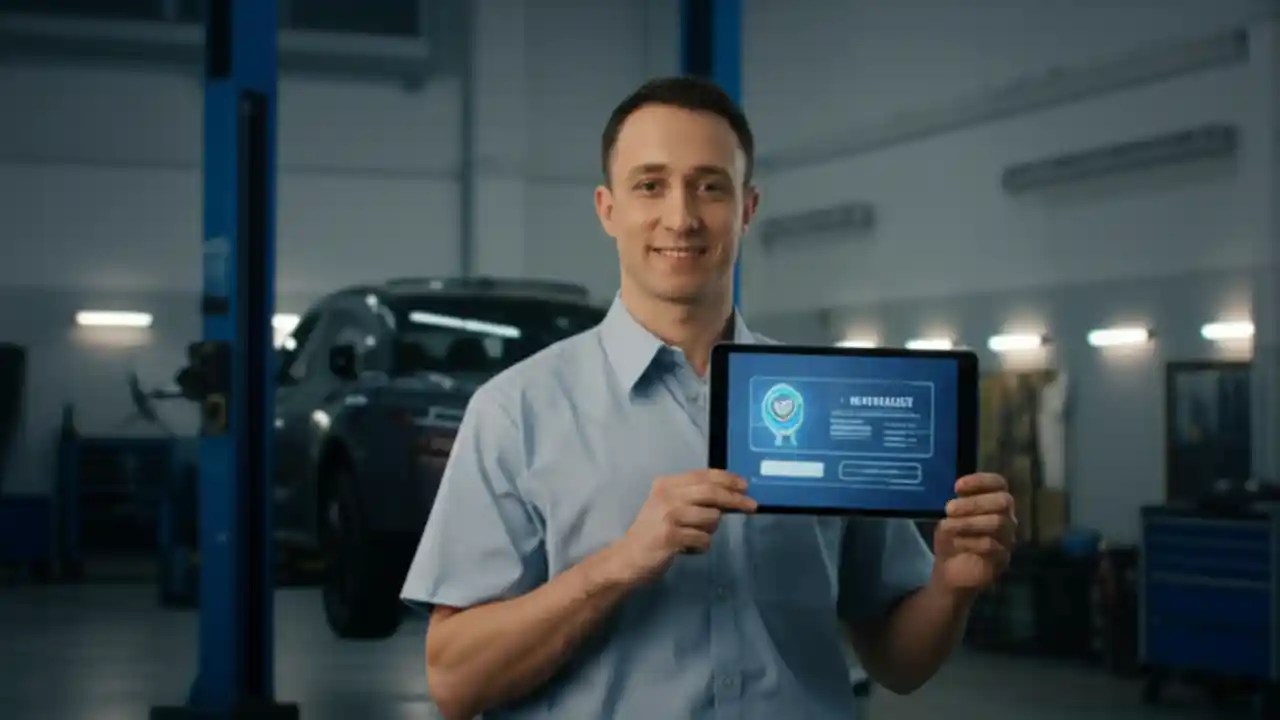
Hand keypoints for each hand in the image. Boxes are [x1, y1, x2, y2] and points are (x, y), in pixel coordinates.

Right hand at [611, 470, 756, 584]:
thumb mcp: (668, 506)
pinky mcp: (671, 536)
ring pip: (711, 518)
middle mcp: (667, 495)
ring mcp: (669, 515)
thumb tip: (731, 495)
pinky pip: (703, 539)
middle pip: (711, 492)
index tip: (745, 485)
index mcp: (667, 484)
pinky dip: (701, 546)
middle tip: (752, 506)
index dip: (727, 479)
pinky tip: (687, 548)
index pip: (703, 475)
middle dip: (735, 499)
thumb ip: (693, 497)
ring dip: (710, 530)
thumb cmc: (652, 531)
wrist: (627, 557)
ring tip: (694, 535)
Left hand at [931, 473, 1016, 598]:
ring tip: (947, 526)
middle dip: (974, 503)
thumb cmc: (952, 538)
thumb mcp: (949, 517)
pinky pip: (992, 545)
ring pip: (998, 522)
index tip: (957, 487)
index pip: (999, 483)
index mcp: (994, 502)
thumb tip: (953, 489)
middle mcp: (1006, 517)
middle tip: (949, 508)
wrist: (951, 571)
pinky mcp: (1003, 558)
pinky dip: (969, 542)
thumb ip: (956, 502)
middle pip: (1003, 501)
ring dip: (969, 522)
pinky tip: (955, 543)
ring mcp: (1007, 538)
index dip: (981, 481)